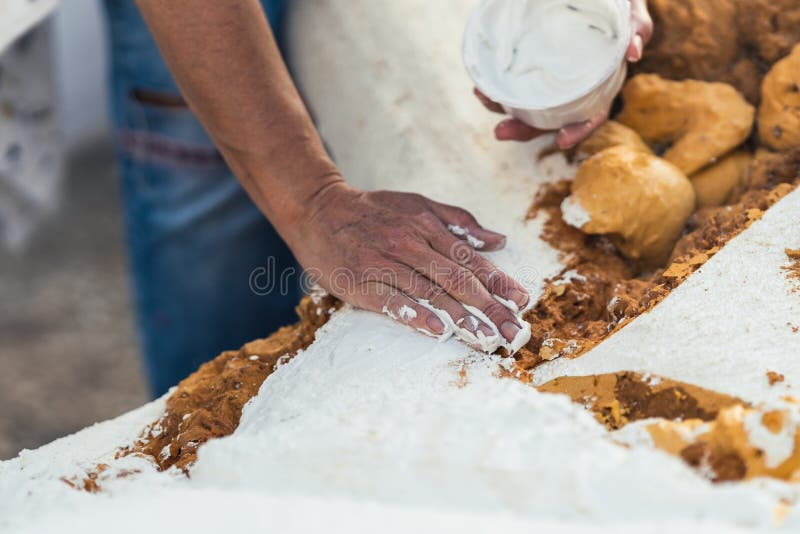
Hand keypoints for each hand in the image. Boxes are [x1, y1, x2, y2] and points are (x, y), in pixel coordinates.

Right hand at [289, 181, 530, 346]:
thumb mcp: (417, 204)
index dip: (499, 282)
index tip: (523, 302)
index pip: (471, 260)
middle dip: (491, 308)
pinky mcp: (363, 282)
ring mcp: (386, 264)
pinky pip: (394, 301)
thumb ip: (458, 221)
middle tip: (512, 332)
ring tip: (486, 339)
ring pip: (431, 293)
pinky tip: (438, 331)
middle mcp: (411, 244)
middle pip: (459, 280)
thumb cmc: (372, 211)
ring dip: (462, 318)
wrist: (318, 209)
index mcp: (428, 227)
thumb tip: (497, 239)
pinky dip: (418, 316)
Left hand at [474, 0, 653, 148]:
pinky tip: (481, 82)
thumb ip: (636, 28)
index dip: (579, 131)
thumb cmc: (619, 6)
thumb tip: (633, 52)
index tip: (561, 141)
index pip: (593, 115)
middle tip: (500, 131)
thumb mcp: (632, 13)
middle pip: (551, 118)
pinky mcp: (534, 63)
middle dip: (524, 129)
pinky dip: (498, 84)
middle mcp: (575, 87)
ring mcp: (553, 78)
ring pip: (529, 103)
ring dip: (504, 107)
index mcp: (601, 83)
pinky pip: (516, 80)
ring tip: (483, 97)